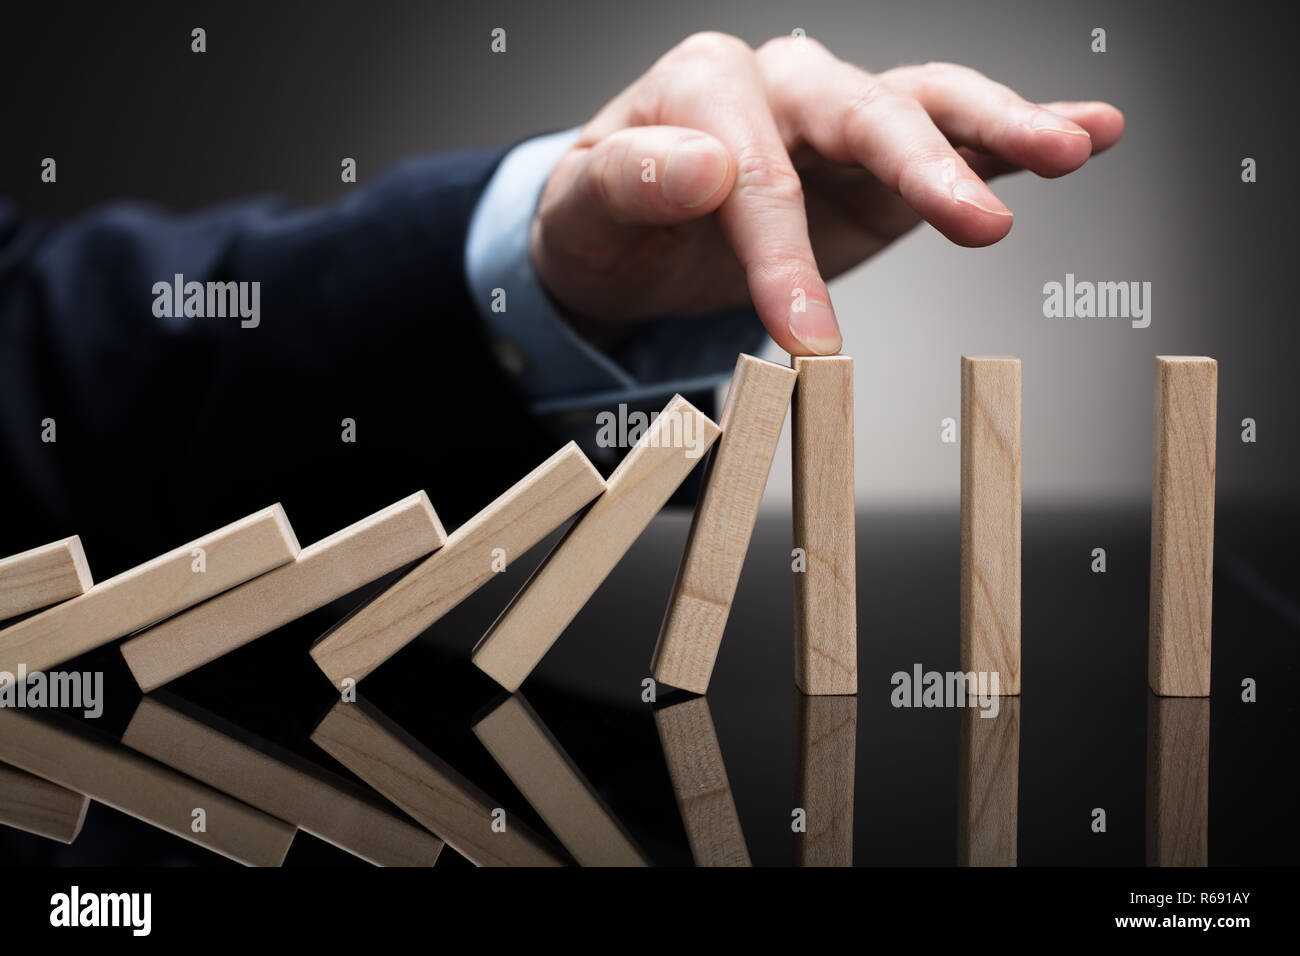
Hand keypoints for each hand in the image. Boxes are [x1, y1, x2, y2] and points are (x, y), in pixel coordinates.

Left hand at [529, 32, 1123, 355]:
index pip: (757, 169)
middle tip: (980, 226)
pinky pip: (955, 137)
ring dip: (999, 127)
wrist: (624, 234)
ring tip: (1068, 148)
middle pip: (865, 112)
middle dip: (923, 167)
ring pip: (926, 107)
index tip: (804, 335)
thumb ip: (630, 182)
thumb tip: (700, 166)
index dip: (784, 253)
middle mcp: (785, 89)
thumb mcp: (584, 207)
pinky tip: (1088, 130)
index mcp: (707, 87)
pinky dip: (1014, 137)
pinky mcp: (879, 167)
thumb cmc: (605, 218)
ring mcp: (839, 124)